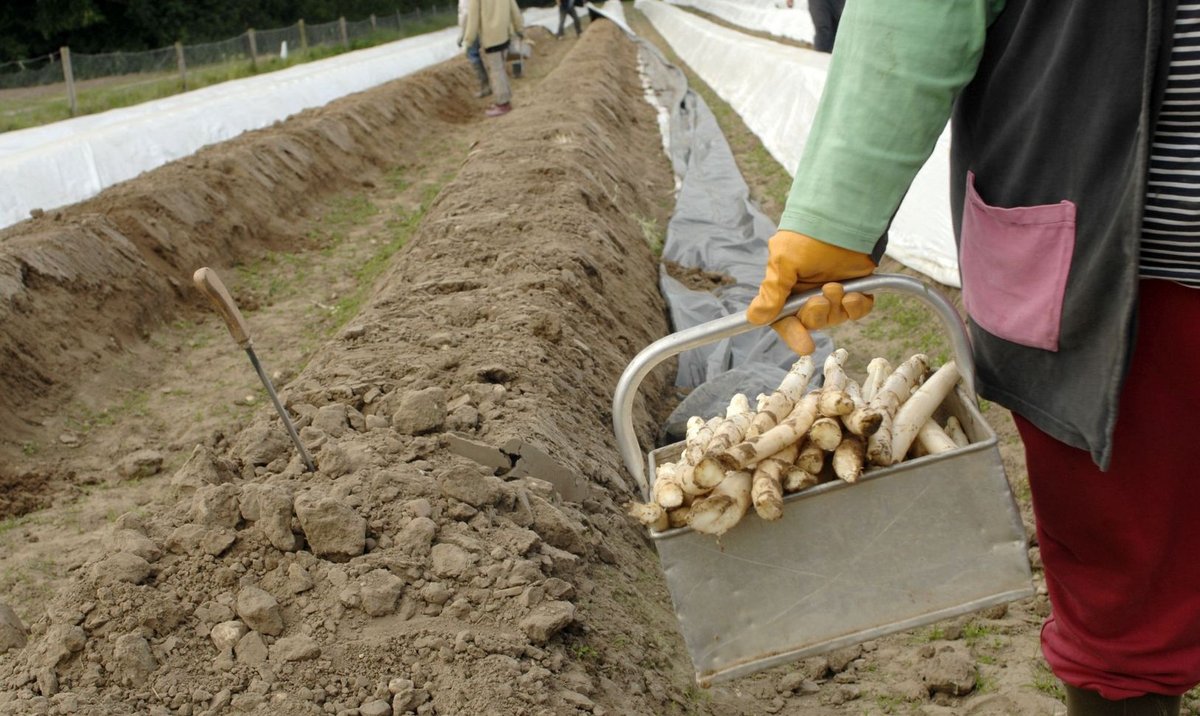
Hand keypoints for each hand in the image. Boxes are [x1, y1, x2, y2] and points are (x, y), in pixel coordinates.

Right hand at [747, 230, 876, 353]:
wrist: (846, 217)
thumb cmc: (810, 235)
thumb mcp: (784, 261)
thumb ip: (771, 291)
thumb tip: (754, 318)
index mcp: (787, 287)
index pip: (784, 319)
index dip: (793, 333)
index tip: (805, 346)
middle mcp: (809, 291)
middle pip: (811, 322)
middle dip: (816, 315)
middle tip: (820, 299)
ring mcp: (833, 290)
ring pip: (834, 318)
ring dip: (836, 307)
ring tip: (836, 286)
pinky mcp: (856, 287)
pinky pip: (857, 311)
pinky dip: (856, 306)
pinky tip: (854, 293)